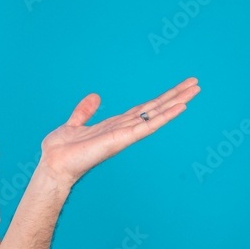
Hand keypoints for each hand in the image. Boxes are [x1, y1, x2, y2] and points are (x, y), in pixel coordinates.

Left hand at [38, 77, 200, 186]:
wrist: (53, 164)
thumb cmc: (61, 150)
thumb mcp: (74, 124)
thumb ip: (85, 111)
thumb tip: (95, 96)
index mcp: (115, 125)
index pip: (143, 109)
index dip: (160, 98)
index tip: (177, 88)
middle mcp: (124, 129)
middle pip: (155, 109)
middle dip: (175, 97)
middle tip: (196, 84)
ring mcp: (125, 134)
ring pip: (156, 115)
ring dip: (176, 102)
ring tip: (195, 90)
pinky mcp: (122, 139)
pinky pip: (147, 126)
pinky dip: (164, 117)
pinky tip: (180, 107)